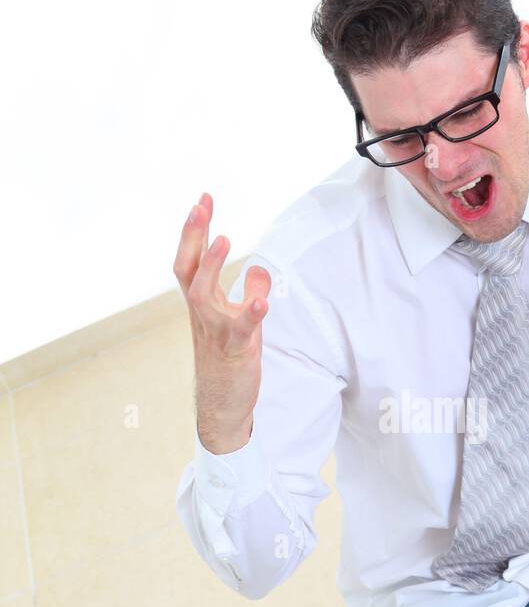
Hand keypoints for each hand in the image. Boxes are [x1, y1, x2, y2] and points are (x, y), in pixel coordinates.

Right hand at [173, 193, 271, 451]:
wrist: (221, 407)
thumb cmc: (229, 361)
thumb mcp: (241, 322)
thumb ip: (247, 293)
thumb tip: (258, 268)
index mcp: (202, 304)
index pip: (192, 260)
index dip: (195, 230)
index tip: (203, 199)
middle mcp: (203, 313)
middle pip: (189, 268)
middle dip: (194, 236)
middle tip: (201, 205)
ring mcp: (216, 331)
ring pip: (205, 295)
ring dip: (212, 266)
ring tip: (224, 239)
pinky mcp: (236, 350)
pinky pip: (240, 329)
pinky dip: (249, 313)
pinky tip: (261, 302)